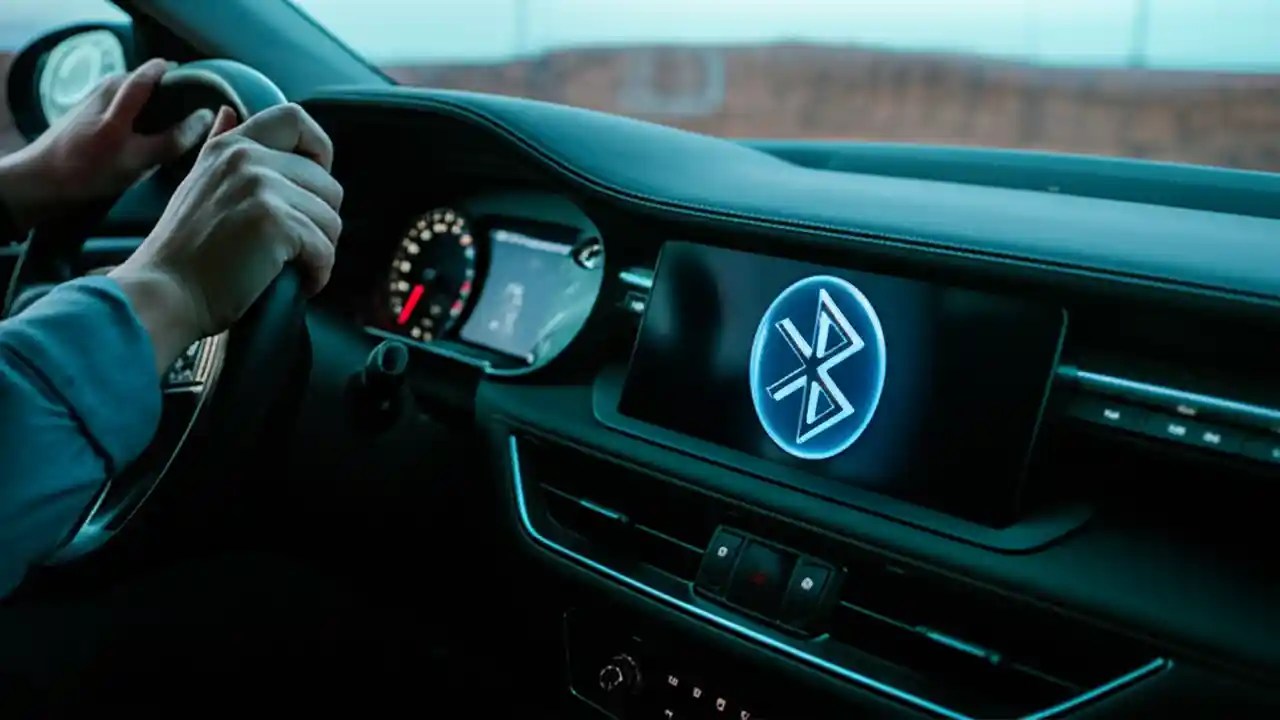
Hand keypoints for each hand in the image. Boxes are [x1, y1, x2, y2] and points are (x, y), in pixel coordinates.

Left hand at [0, 59, 214, 228]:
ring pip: (136, 97)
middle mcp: (107, 86)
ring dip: (154, 112)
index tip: (205, 92)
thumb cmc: (90, 169)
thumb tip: (206, 117)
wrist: (41, 181)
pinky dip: (138, 120)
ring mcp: (95, 98)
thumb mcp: (138, 159)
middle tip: (192, 123)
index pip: (157, 70)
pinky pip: (123, 108)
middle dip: (171, 98)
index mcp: (120, 90)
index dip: (183, 78)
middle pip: (148, 83)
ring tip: (171, 136)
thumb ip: (173, 139)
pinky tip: (144, 143)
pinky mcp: (89, 114)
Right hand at [110, 103, 342, 372]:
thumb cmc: (183, 250)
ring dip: (320, 251)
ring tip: (292, 267)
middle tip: (297, 247)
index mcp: (232, 146)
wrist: (164, 292)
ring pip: (330, 219)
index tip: (314, 186)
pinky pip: (325, 248)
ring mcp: (261, 187)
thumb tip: (228, 112)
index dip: (320, 150)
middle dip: (321, 221)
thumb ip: (219, 145)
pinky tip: (298, 282)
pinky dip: (318, 273)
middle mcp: (247, 158)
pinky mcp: (275, 222)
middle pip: (327, 182)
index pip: (295, 118)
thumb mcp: (197, 181)